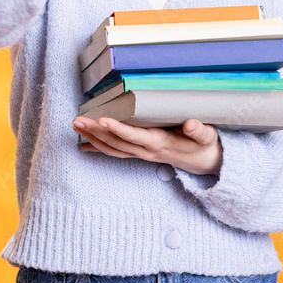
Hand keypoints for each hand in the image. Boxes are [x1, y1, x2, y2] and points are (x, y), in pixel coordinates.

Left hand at [73, 116, 223, 175]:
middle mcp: (147, 151)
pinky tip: (82, 145)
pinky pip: (116, 153)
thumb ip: (200, 130)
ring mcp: (142, 154)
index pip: (135, 136)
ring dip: (93, 139)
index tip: (102, 119)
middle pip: (117, 142)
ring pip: (113, 149)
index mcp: (160, 143)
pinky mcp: (140, 154)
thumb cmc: (205, 145)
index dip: (118, 128)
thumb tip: (192, 123)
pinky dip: (98, 149)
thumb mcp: (207, 136)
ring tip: (75, 127)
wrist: (205, 162)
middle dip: (96, 132)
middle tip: (77, 121)